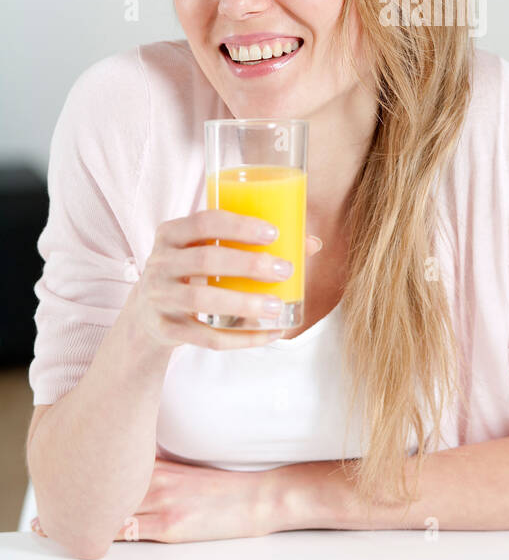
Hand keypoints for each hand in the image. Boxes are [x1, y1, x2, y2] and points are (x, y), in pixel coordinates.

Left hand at [33, 457, 277, 544]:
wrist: (257, 497)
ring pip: (113, 509)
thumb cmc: (223, 485)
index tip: (64, 472)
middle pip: (106, 485)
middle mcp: (157, 480)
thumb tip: (123, 466)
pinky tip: (96, 533)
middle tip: (51, 500)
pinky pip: (132, 531)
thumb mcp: (186, 468)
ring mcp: (164, 504)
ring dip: (87, 514)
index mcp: (160, 465)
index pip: (114, 461)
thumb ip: (156, 468)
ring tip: (61, 520)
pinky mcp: (172, 527)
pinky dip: (111, 531)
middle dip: (77, 493)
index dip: (86, 469)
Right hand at [120, 210, 323, 352]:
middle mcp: (160, 263)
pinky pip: (204, 336)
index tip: (273, 233)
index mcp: (172, 234)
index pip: (203, 221)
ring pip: (202, 299)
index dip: (238, 225)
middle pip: (205, 259)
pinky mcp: (165, 329)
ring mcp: (159, 297)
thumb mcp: (208, 250)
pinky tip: (267, 334)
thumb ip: (250, 243)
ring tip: (277, 306)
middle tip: (284, 270)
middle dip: (248, 264)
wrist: (146, 315)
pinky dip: (239, 338)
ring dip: (244, 302)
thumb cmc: (191, 272)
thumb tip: (311, 243)